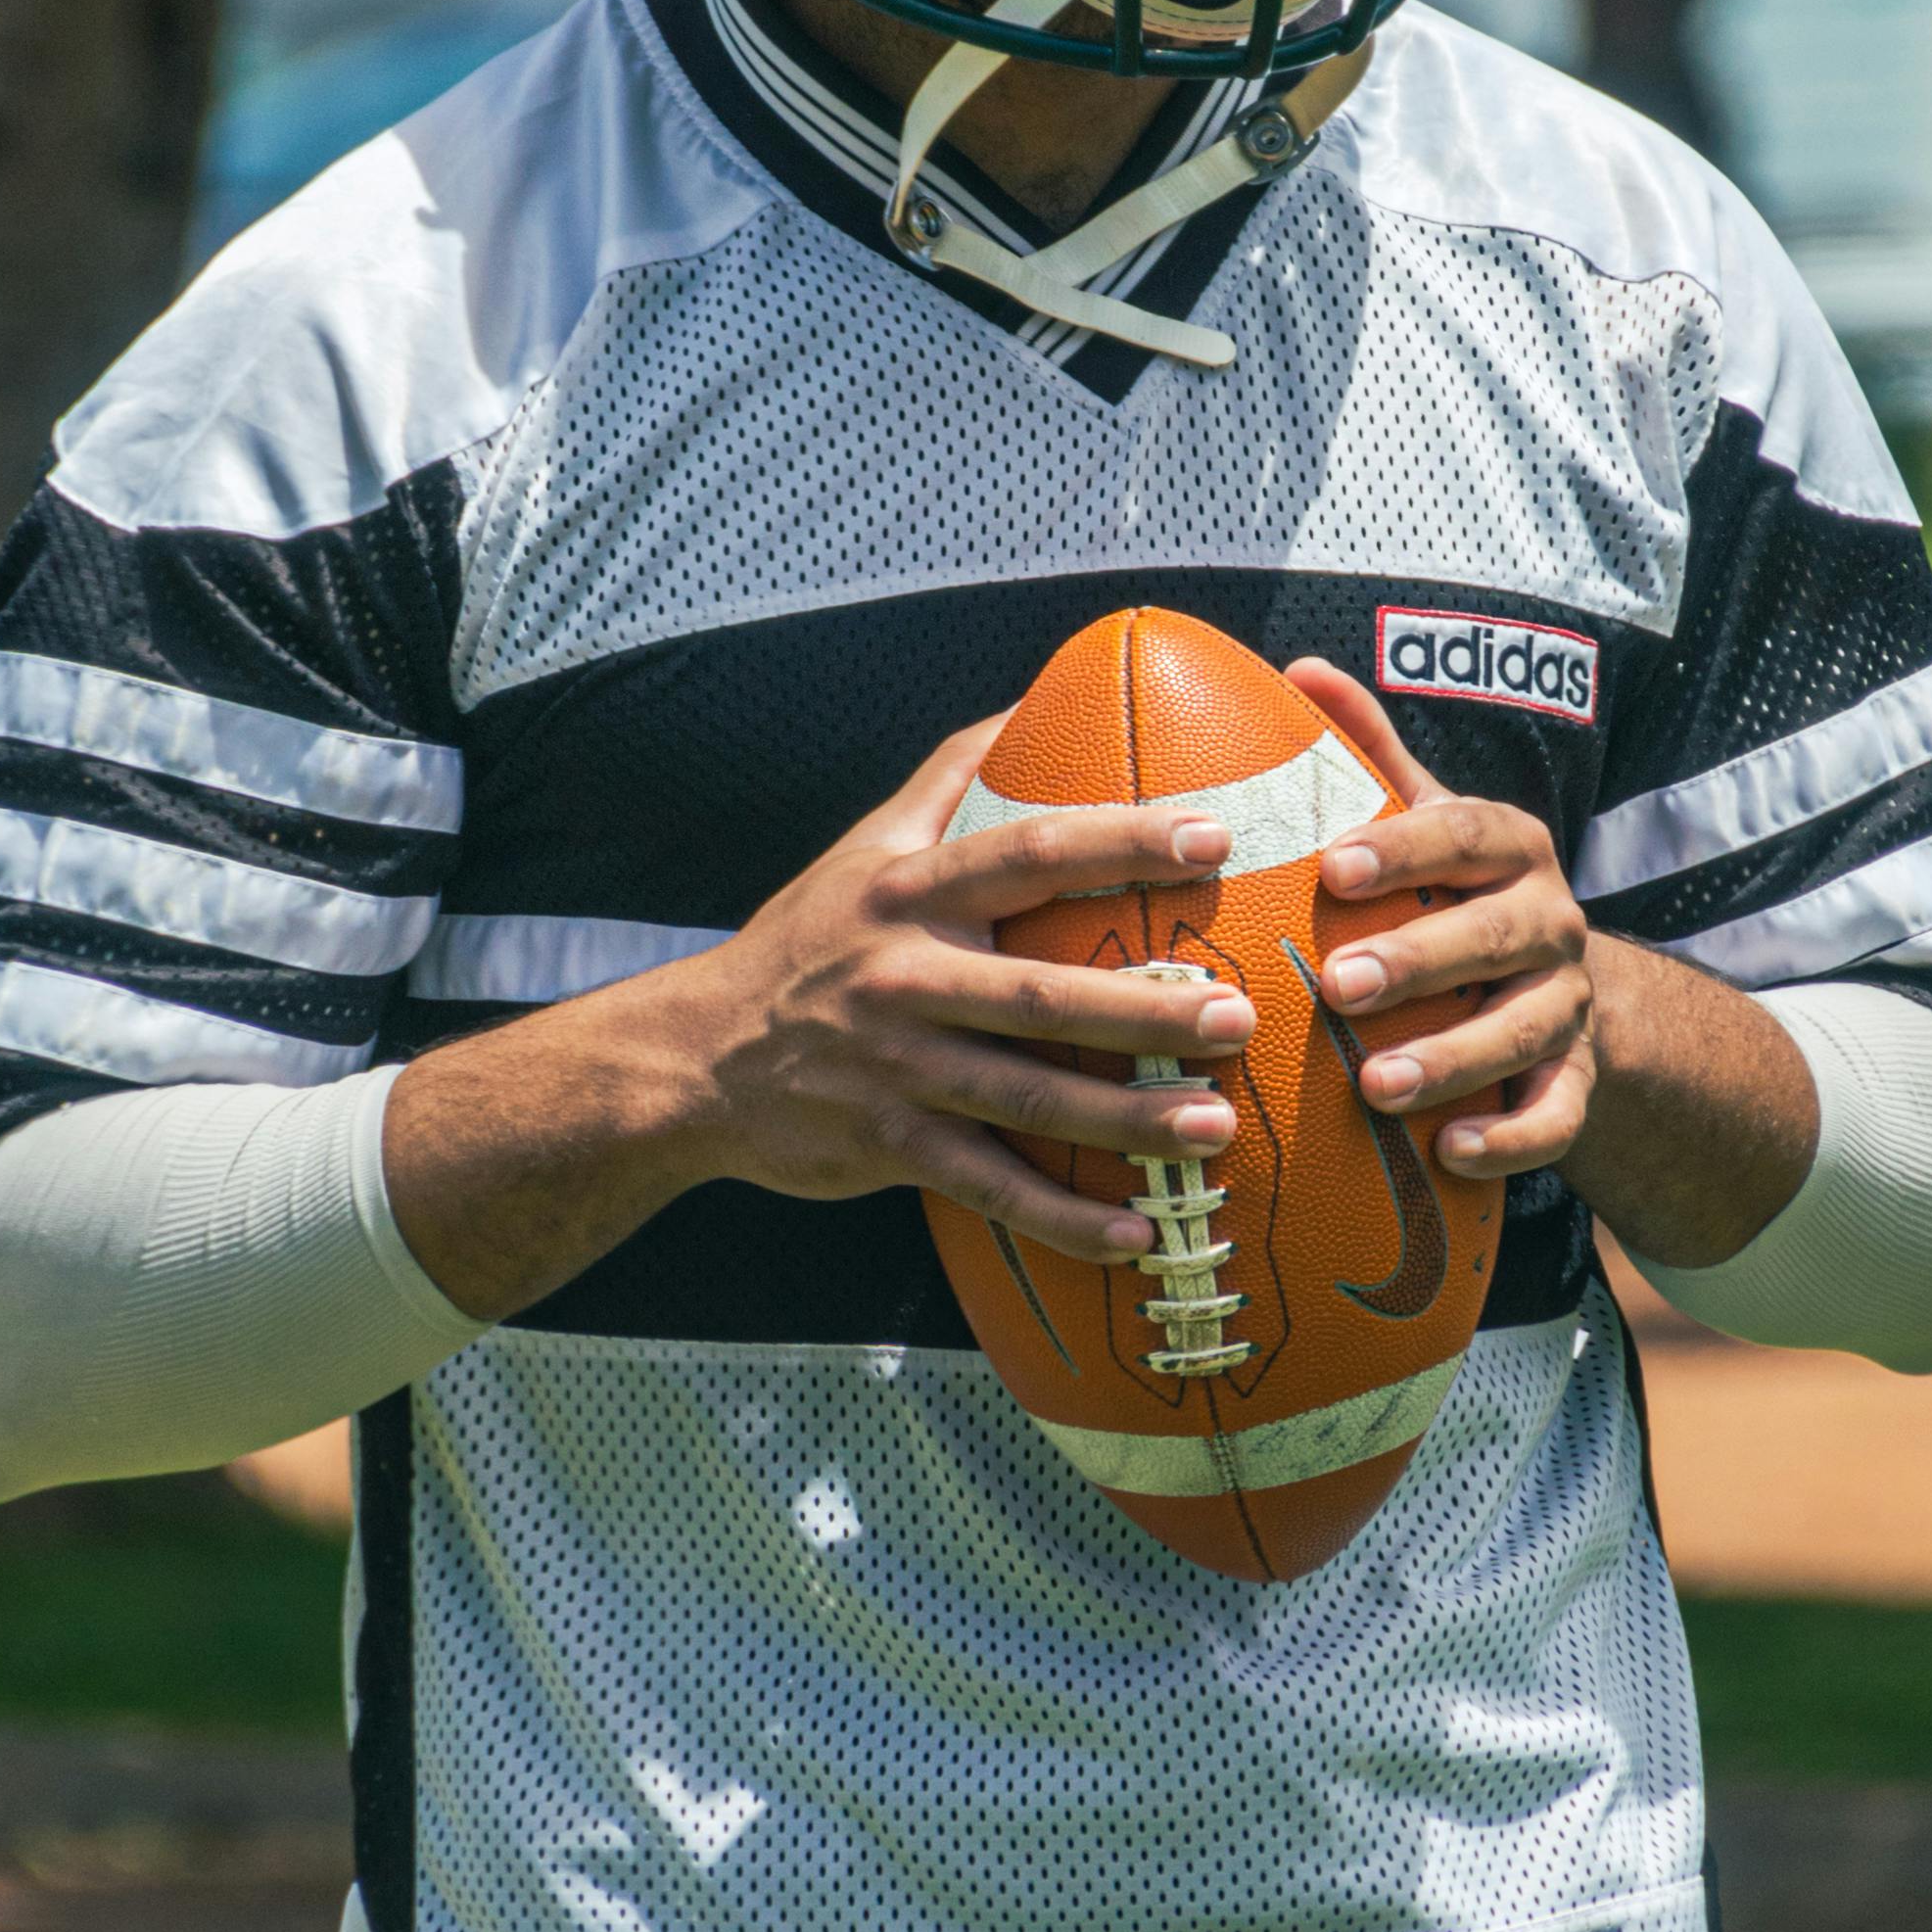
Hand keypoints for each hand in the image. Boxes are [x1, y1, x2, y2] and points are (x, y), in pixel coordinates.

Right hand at [642, 717, 1259, 1265]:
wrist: (695, 1059)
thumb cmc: (807, 941)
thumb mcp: (865, 847)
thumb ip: (953, 775)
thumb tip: (1037, 696)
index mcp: (908, 893)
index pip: (1027, 853)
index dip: (1118, 842)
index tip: (1210, 837)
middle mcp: (903, 977)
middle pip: (1039, 995)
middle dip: (1144, 1009)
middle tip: (1236, 1016)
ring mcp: (895, 1069)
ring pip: (1025, 1099)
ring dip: (1124, 1119)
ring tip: (1214, 1128)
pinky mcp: (888, 1147)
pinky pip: (989, 1185)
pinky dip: (1060, 1218)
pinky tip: (1134, 1235)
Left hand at [1282, 656, 1597, 1184]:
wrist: (1553, 982)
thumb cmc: (1452, 889)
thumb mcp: (1422, 817)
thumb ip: (1367, 750)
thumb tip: (1297, 668)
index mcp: (1510, 846)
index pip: (1462, 833)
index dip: (1402, 849)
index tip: (1333, 869)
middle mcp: (1552, 919)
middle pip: (1495, 935)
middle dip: (1421, 959)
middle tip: (1341, 986)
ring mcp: (1570, 1003)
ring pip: (1526, 1030)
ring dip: (1453, 1059)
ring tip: (1379, 1088)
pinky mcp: (1578, 1079)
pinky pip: (1559, 1115)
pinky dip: (1512, 1139)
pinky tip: (1453, 1153)